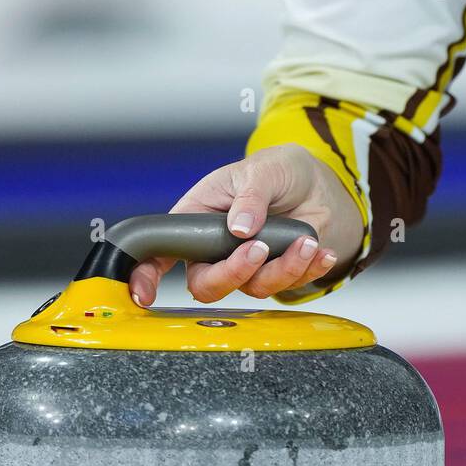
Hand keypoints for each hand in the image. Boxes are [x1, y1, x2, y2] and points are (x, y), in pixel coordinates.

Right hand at [129, 144, 364, 305]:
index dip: (147, 276)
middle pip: (207, 283)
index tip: (145, 295)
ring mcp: (247, 264)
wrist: (317, 182)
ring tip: (304, 242)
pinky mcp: (277, 273)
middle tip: (260, 248)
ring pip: (253, 287)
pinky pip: (289, 285)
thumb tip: (239, 227)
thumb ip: (249, 196)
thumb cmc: (278, 171)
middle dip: (234, 272)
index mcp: (199, 218)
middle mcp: (217, 248)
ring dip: (283, 268)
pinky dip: (308, 269)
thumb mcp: (262, 170)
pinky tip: (319, 251)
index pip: (162, 251)